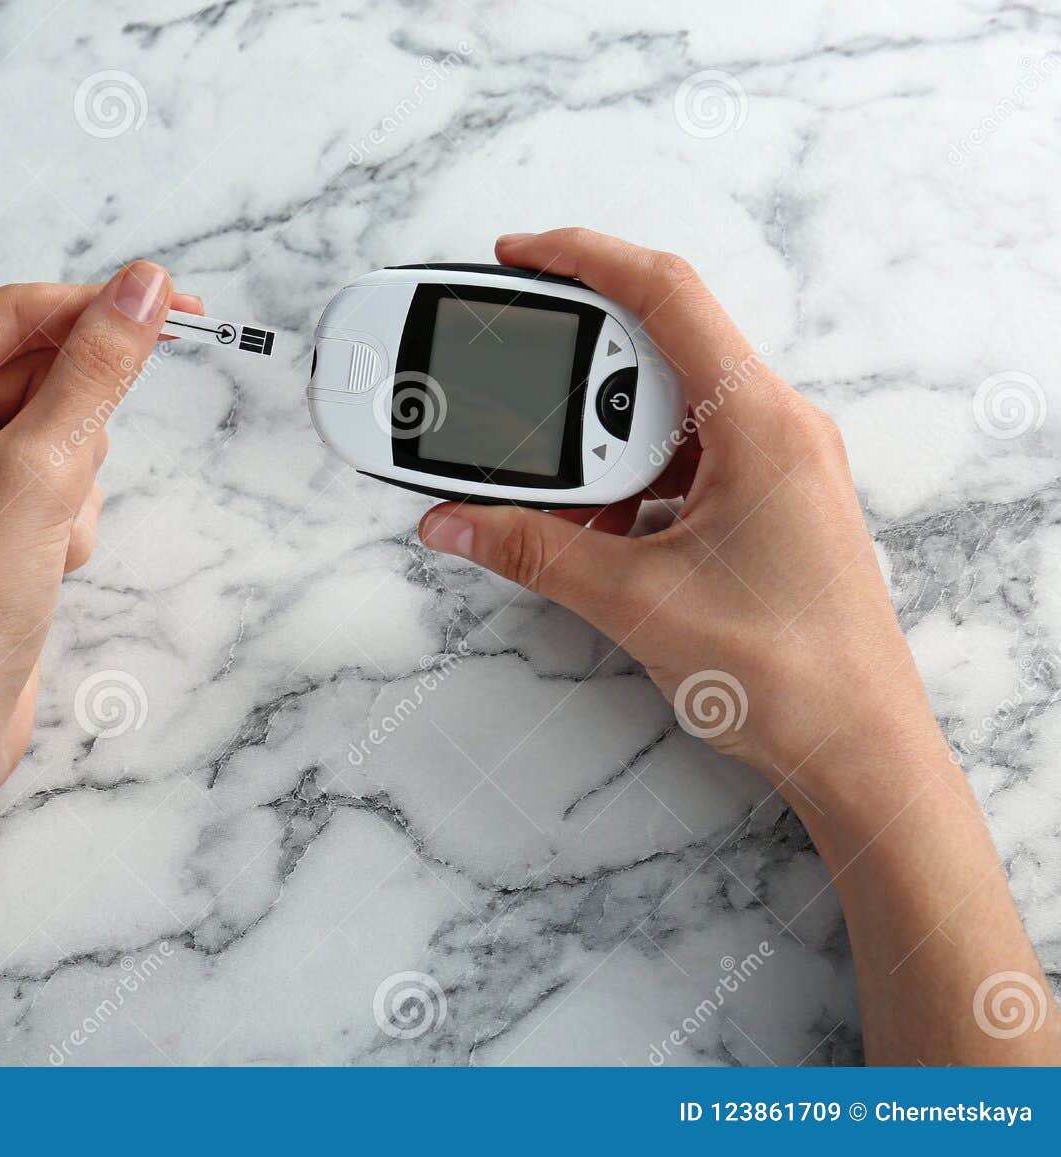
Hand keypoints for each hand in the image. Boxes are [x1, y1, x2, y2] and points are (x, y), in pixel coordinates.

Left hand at [0, 263, 197, 801]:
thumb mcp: (40, 471)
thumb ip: (97, 370)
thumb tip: (143, 286)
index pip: (19, 314)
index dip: (103, 309)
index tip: (182, 304)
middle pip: (43, 370)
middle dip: (74, 432)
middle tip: (59, 485)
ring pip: (61, 427)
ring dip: (73, 483)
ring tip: (40, 539)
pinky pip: (56, 477)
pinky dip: (68, 517)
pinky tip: (41, 563)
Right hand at [417, 229, 938, 806]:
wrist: (859, 748)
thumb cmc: (789, 674)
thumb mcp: (634, 601)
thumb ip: (531, 553)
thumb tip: (456, 521)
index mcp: (763, 425)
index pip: (667, 294)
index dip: (584, 256)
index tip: (519, 256)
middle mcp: (780, 429)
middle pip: (660, 350)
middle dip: (578, 377)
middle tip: (521, 410)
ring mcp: (779, 464)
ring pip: (670, 409)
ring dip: (603, 440)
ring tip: (563, 496)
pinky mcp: (768, 501)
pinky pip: (687, 456)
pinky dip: (632, 479)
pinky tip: (599, 530)